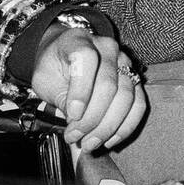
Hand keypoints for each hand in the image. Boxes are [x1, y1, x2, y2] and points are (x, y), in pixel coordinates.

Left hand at [29, 23, 146, 151]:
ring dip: (108, 126)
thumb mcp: (45, 79)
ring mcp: (125, 62)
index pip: (86, 59)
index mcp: (79, 41)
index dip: (81, 90)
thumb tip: (77, 124)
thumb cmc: (53, 66)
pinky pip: (138, 105)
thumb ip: (61, 98)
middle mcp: (107, 47)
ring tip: (89, 143)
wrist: (65, 54)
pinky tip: (108, 140)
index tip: (71, 116)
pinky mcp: (135, 79)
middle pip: (108, 84)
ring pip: (126, 97)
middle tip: (75, 137)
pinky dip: (125, 126)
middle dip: (92, 118)